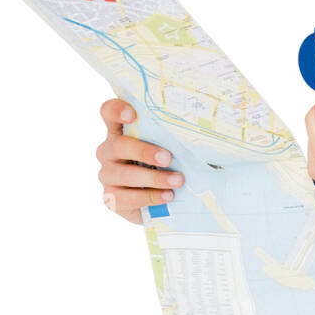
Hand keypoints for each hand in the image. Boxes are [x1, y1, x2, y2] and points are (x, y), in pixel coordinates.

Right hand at [95, 99, 184, 224]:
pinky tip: (167, 195)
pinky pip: (127, 198)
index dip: (117, 110)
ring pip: (125, 174)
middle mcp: (109, 151)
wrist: (160, 204)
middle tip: (168, 158)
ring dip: (154, 178)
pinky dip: (150, 197)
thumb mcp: (170, 149)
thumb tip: (206, 130)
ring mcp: (108, 175)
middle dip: (144, 151)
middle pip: (119, 145)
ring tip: (178, 181)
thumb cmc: (166, 167)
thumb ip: (174, 138)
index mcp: (121, 132)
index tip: (133, 115)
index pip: (109, 112)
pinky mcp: (112, 198)